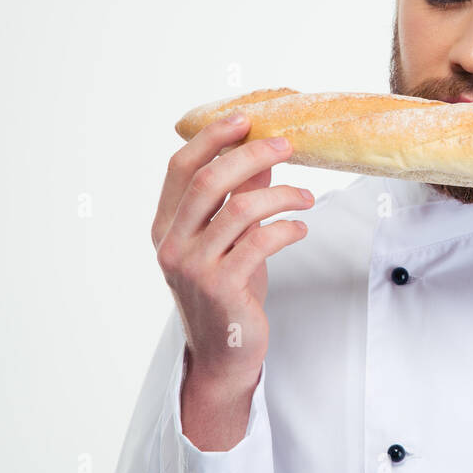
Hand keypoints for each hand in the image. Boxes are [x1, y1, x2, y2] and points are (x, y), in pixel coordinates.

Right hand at [151, 113, 314, 394]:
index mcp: (166, 225)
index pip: (180, 167)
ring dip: (282, 194)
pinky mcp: (221, 288)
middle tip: (288, 144)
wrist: (224, 353)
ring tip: (306, 196)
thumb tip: (264, 152)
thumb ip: (240, 197)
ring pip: (240, 209)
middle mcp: (172, 244)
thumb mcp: (230, 239)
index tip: (245, 119)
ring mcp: (194, 267)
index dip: (211, 138)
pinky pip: (260, 242)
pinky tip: (300, 228)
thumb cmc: (228, 292)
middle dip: (252, 154)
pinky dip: (287, 228)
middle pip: (208, 180)